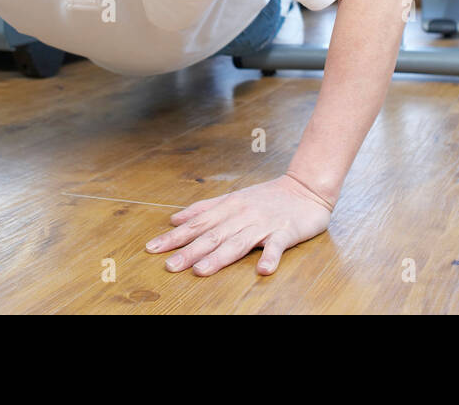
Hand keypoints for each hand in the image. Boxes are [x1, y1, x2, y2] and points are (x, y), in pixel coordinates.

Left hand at [145, 173, 332, 276]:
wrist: (306, 188)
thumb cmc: (268, 196)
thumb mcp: (233, 198)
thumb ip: (205, 209)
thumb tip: (175, 219)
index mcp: (229, 207)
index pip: (197, 224)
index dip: (174, 237)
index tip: (152, 248)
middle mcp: (242, 215)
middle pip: (212, 235)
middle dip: (189, 251)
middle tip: (169, 266)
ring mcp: (264, 224)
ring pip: (238, 242)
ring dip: (219, 257)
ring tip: (201, 271)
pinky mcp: (285, 232)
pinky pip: (277, 247)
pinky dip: (270, 258)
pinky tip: (262, 270)